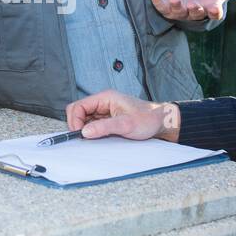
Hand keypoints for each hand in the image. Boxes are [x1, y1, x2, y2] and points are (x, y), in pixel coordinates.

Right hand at [66, 89, 180, 141]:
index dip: (75, 120)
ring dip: (85, 129)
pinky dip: (91, 132)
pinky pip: (92, 124)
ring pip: (84, 119)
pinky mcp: (107, 119)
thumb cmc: (147, 119)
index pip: (78, 106)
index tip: (80, 134)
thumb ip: (104, 127)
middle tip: (84, 138)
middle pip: (78, 111)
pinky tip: (98, 138)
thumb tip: (84, 132)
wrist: (160, 122)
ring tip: (94, 138)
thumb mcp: (126, 125)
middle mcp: (102, 102)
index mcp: (105, 97)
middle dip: (77, 125)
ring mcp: (104, 111)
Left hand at [148, 0, 235, 22]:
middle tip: (194, 5)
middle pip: (195, 13)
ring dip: (177, 6)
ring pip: (178, 11)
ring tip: (177, 0)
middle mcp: (195, 11)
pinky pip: (160, 5)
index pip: (214, 13)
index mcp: (210, 8)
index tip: (215, 9)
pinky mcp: (167, 5)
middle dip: (195, 9)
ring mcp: (180, 10)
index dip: (214, 12)